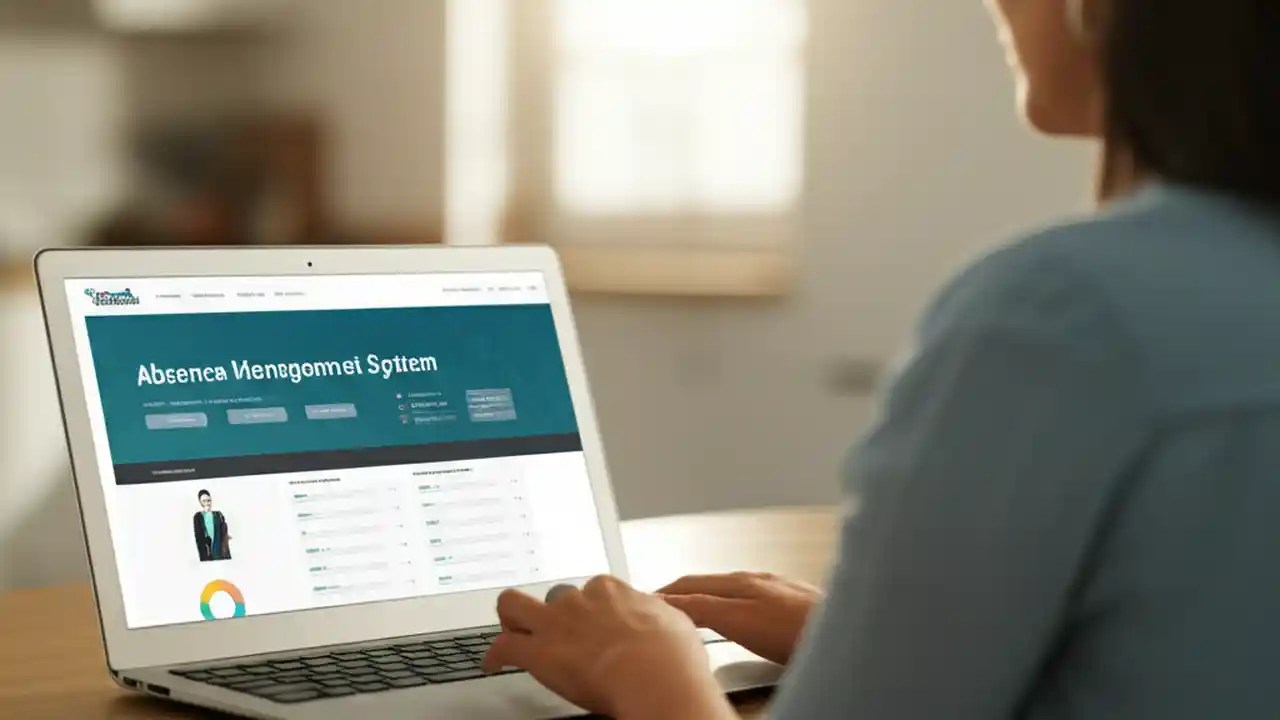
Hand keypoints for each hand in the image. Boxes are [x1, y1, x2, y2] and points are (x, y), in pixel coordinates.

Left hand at [482, 576, 734, 719]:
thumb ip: (657, 617)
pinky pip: (503, 647)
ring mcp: (555, 624)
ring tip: (511, 631)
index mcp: (612, 591)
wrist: (655, 676)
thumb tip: (661, 621)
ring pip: (513, 605)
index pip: (592, 590)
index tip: (593, 621)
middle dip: (551, 611)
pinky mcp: (538, 652)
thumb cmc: (671, 656)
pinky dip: (494, 656)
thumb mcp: (675, 622)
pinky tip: (493, 665)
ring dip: (510, 618)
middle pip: (554, 596)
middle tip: (553, 627)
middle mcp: (579, 600)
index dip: (590, 608)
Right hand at [659, 572, 822, 664]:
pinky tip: (732, 606)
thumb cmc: (802, 633)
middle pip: (705, 582)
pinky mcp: (791, 594)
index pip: (690, 589)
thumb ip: (707, 610)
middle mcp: (755, 580)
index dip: (665, 597)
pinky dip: (725, 595)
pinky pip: (746, 589)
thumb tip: (676, 603)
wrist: (849, 627)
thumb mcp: (743, 623)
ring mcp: (774, 585)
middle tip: (656, 600)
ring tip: (687, 603)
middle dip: (677, 589)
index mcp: (740, 585)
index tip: (645, 602)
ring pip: (725, 584)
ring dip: (700, 591)